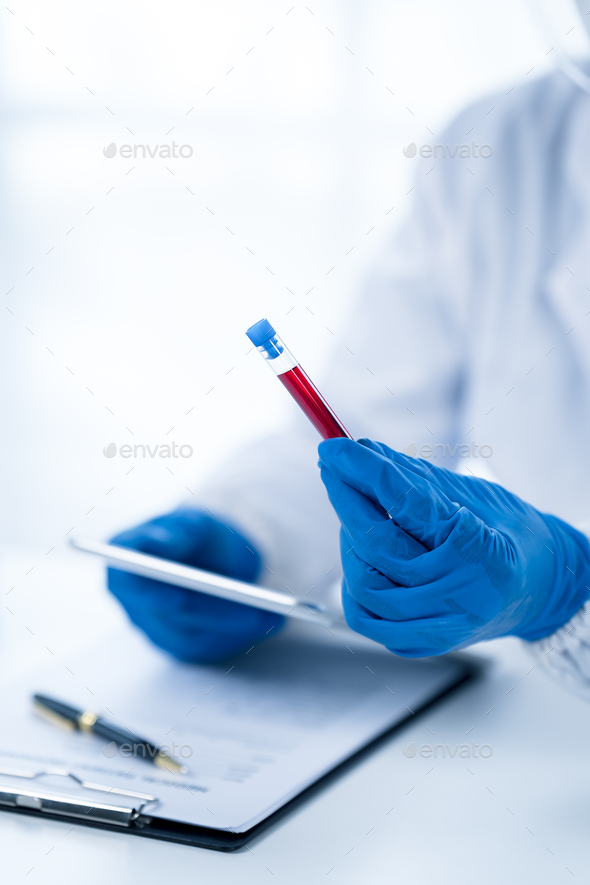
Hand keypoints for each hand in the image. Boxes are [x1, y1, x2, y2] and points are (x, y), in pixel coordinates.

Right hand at [107, 508, 282, 661]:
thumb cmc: (198, 534)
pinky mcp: (177, 643)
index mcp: (124, 562)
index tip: (181, 599)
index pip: (129, 584)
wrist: (213, 553)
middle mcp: (132, 600)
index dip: (153, 594)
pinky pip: (207, 647)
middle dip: (215, 613)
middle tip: (255, 611)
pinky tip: (265, 624)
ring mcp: (152, 626)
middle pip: (170, 616)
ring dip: (235, 629)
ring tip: (272, 617)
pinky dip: (238, 637)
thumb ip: (178, 530)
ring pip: (193, 636)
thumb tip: (161, 543)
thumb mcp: (194, 522)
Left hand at [318, 438, 589, 656]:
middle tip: (332, 467)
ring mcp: (440, 630)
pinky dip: (355, 579)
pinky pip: (367, 614)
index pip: (408, 504)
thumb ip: (414, 478)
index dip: (365, 471)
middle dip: (346, 501)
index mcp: (482, 554)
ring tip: (357, 512)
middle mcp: (461, 600)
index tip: (335, 448)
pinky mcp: (420, 645)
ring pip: (364, 586)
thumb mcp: (472, 494)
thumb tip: (361, 450)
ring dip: (350, 542)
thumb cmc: (509, 535)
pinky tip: (363, 552)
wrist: (539, 589)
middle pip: (379, 549)